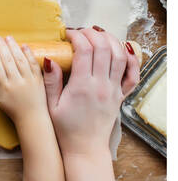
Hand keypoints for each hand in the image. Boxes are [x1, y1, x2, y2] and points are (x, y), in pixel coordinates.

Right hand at [0, 35, 51, 128]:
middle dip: (2, 47)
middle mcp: (17, 83)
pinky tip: (24, 46)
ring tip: (8, 38)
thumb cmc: (14, 111)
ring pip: (20, 60)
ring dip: (14, 47)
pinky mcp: (40, 81)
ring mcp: (29, 81)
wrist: (34, 120)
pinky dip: (29, 54)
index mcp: (5, 88)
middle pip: (8, 61)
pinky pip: (34, 65)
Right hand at [46, 27, 139, 158]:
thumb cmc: (65, 128)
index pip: (85, 51)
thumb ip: (50, 81)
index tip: (67, 34)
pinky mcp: (121, 96)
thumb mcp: (50, 105)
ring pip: (120, 57)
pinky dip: (131, 59)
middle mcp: (102, 86)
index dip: (76, 36)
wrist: (85, 148)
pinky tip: (123, 49)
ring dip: (110, 40)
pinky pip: (132, 74)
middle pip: (104, 48)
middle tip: (80, 32)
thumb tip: (48, 59)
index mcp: (82, 87)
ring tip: (98, 34)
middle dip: (92, 34)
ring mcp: (114, 90)